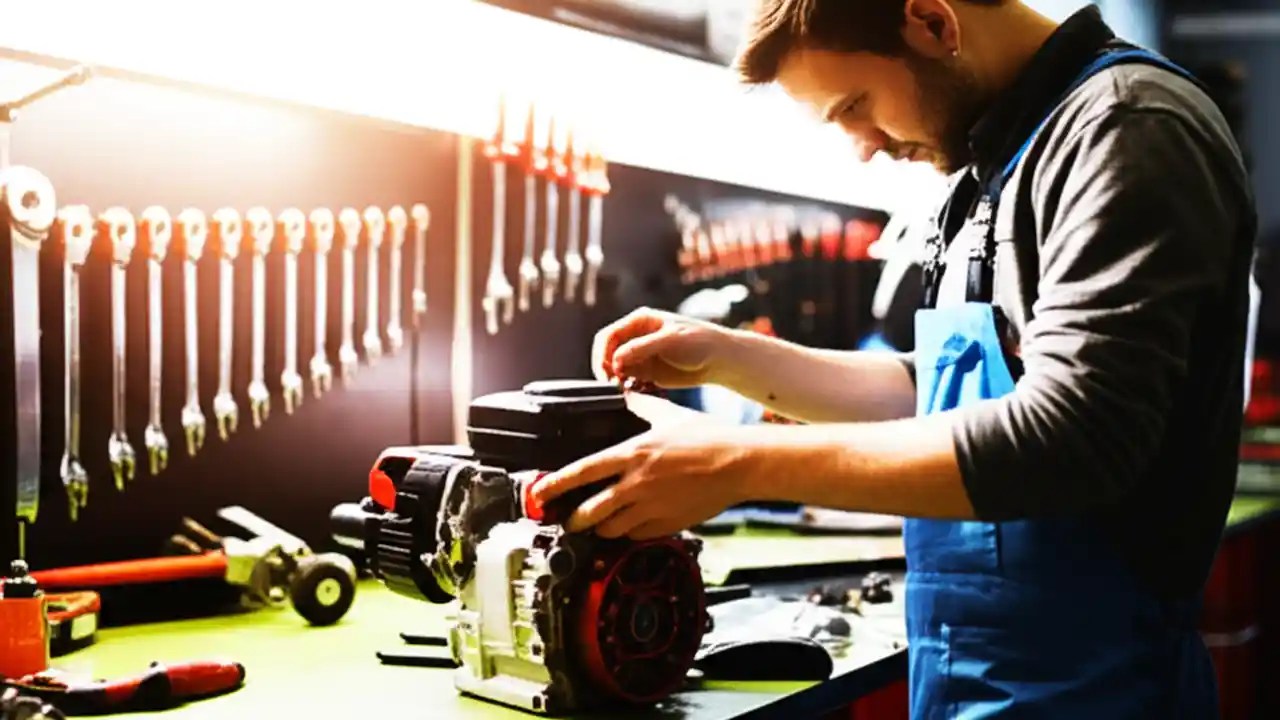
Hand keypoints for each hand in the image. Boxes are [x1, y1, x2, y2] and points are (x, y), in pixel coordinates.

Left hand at [531, 424, 757, 539]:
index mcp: (631, 454)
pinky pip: (637, 536)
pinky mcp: (668, 524)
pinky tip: (631, 525)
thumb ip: (641, 404)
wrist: (739, 462)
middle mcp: (636, 484)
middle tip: (569, 518)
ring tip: (600, 523)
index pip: (580, 473)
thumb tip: (626, 393)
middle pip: (589, 511)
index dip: (553, 485)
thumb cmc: (709, 438)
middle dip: (573, 519)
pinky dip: (629, 533)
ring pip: (611, 528)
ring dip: (601, 528)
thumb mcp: (669, 413)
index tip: (538, 493)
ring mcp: (652, 507)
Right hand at [592, 307, 734, 388]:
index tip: (606, 370)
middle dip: (605, 368)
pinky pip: (628, 381)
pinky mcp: (647, 372)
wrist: (719, 359)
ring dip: (616, 380)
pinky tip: (635, 391)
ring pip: (615, 369)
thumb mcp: (669, 340)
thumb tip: (615, 359)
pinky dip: (627, 387)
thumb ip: (641, 348)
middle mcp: (636, 338)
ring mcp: (640, 356)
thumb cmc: (698, 341)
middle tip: (612, 384)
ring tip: (625, 389)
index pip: (608, 335)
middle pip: (607, 352)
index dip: (602, 353)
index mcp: (639, 321)